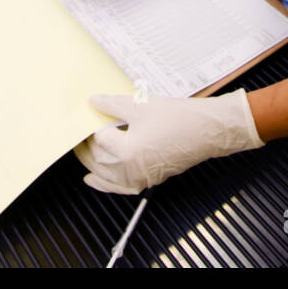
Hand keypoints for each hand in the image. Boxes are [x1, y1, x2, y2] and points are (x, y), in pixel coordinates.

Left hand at [74, 90, 264, 194]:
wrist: (207, 130)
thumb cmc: (180, 118)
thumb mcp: (141, 105)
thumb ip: (111, 104)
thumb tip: (93, 101)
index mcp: (126, 150)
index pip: (96, 138)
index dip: (88, 125)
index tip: (83, 116)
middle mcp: (130, 169)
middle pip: (96, 158)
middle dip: (85, 144)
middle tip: (79, 130)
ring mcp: (139, 178)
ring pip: (104, 174)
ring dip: (91, 162)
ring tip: (82, 148)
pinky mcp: (147, 181)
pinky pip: (118, 187)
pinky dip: (104, 184)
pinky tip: (92, 180)